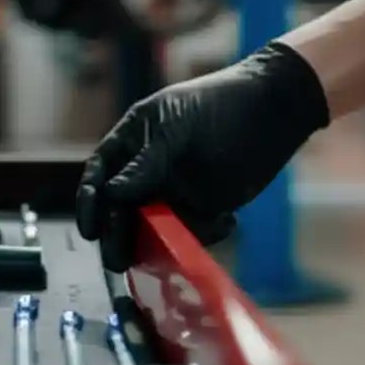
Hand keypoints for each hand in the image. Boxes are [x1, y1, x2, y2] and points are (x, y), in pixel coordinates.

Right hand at [76, 41, 329, 271]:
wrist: (274, 109)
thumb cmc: (218, 104)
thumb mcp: (175, 129)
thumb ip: (143, 165)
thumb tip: (110, 194)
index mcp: (133, 142)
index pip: (100, 176)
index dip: (90, 203)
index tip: (89, 230)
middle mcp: (149, 170)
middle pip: (121, 210)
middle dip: (118, 234)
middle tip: (118, 260)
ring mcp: (177, 191)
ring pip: (155, 227)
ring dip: (159, 244)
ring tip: (173, 251)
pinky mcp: (206, 208)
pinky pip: (193, 232)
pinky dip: (205, 234)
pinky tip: (227, 220)